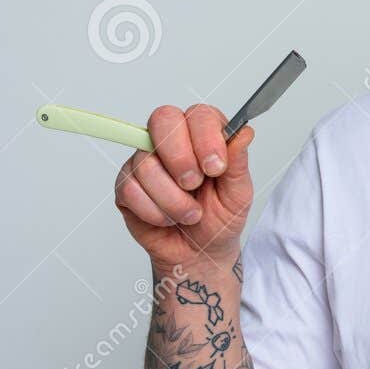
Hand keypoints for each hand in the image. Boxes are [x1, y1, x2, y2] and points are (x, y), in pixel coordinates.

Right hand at [113, 104, 254, 272]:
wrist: (200, 254)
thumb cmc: (220, 219)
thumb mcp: (238, 194)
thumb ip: (238, 162)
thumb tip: (244, 132)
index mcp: (202, 135)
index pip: (198, 114)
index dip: (205, 137)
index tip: (215, 168)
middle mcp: (171, 141)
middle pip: (162, 120)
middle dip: (180, 158)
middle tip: (194, 186)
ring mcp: (145, 160)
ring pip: (147, 163)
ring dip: (173, 199)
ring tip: (189, 214)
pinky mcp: (125, 184)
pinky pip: (130, 190)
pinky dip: (154, 212)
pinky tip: (167, 219)